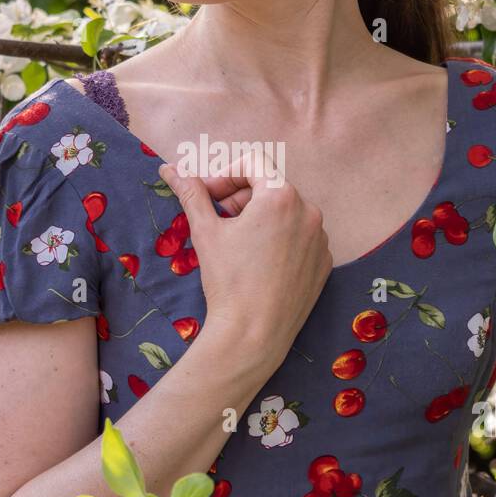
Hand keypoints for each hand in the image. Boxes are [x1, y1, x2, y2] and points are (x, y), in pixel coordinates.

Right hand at [158, 156, 332, 370]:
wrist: (254, 333)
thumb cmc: (228, 280)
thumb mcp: (205, 231)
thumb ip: (192, 193)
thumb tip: (170, 169)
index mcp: (281, 196)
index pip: (253, 163)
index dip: (226, 174)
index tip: (209, 196)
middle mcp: (309, 211)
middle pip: (270, 187)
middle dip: (240, 197)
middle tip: (217, 219)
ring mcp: (321, 238)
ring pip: (287, 213)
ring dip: (260, 218)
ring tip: (237, 243)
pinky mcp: (324, 262)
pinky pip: (301, 237)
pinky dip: (280, 240)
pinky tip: (259, 262)